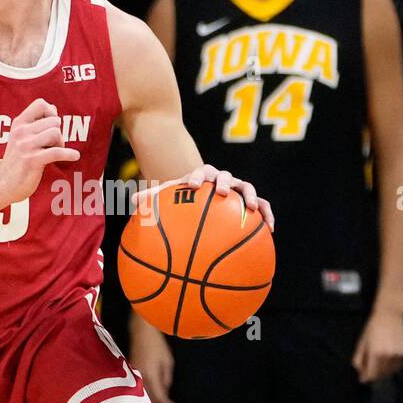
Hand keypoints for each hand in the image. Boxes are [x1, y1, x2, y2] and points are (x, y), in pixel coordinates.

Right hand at [0, 98, 80, 205]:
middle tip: (54, 144)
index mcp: (19, 124)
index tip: (51, 125)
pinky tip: (74, 156)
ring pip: (56, 133)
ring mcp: (26, 146)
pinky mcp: (32, 161)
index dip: (51, 112)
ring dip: (61, 143)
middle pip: (54, 121)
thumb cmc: (14, 162)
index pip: (40, 104)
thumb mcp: (19, 137)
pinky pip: (57, 152)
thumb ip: (35, 123)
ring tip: (55, 152)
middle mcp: (22, 132)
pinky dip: (69, 154)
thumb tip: (53, 108)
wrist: (1, 185)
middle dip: (59, 132)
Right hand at [129, 315, 176, 402]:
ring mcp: (134, 376)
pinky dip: (146, 394)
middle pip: (149, 399)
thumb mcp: (167, 361)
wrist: (141, 331)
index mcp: (151, 375)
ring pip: (143, 395)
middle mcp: (140, 378)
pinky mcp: (130, 373)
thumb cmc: (157, 344)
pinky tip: (152, 396)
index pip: (159, 397)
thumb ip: (166, 379)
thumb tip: (166, 392)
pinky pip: (139, 388)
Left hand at [133, 164, 274, 232]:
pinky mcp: (251, 202)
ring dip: (250, 197)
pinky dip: (267, 215)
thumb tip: (132, 202)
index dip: (196, 177)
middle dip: (224, 183)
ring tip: (251, 209)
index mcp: (203, 176)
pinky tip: (271, 230)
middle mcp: (222, 180)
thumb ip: (153, 198)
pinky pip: (263, 207)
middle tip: (222, 192)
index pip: (200, 172)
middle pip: (225, 176)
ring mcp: (238, 190)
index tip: (192, 185)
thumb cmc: (186, 197)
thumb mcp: (170, 196)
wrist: (207, 193)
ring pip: (247, 188)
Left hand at [351, 308, 402, 382]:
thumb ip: (358, 360)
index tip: (363, 378)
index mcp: (375, 353)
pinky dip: (390, 367)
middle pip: (380, 375)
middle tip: (368, 370)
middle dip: (373, 375)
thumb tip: (360, 374)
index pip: (371, 375)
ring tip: (377, 361)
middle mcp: (388, 356)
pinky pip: (396, 367)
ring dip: (382, 372)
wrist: (389, 316)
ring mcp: (397, 356)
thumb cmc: (373, 328)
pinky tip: (386, 358)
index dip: (366, 378)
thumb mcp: (361, 343)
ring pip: (389, 372)